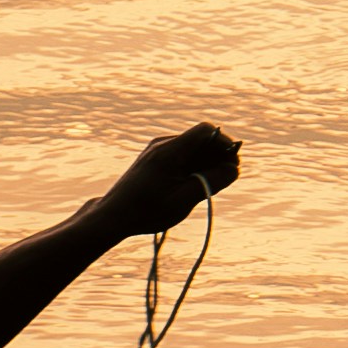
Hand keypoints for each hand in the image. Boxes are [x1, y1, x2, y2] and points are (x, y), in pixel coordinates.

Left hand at [95, 121, 242, 241]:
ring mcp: (158, 150)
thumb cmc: (147, 211)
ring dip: (207, 162)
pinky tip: (195, 185)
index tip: (234, 163)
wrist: (114, 216)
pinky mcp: (155, 158)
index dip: (224, 143)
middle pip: (200, 139)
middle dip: (218, 155)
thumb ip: (211, 182)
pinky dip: (194, 166)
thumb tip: (234, 169)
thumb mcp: (184, 200)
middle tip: (226, 178)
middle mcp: (163, 144)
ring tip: (210, 185)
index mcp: (169, 151)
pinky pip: (182, 155)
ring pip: (192, 148)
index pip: (205, 131)